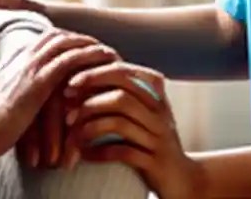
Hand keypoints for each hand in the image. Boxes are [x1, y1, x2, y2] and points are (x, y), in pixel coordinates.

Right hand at [0, 29, 117, 168]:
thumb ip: (11, 95)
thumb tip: (19, 103)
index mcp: (11, 59)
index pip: (44, 41)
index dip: (66, 43)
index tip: (84, 50)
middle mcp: (20, 57)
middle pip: (59, 36)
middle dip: (83, 41)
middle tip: (104, 49)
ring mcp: (29, 66)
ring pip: (68, 44)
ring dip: (92, 47)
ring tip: (112, 54)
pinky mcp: (38, 80)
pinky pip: (70, 60)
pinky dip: (90, 58)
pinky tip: (106, 63)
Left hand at [65, 63, 204, 198]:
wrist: (182, 177)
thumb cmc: (150, 140)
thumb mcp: (141, 112)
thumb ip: (119, 92)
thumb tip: (77, 76)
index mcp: (155, 94)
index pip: (123, 72)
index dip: (94, 75)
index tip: (69, 84)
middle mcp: (160, 113)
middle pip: (121, 96)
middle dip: (89, 101)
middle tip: (67, 112)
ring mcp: (159, 138)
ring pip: (120, 123)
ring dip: (90, 128)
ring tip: (74, 135)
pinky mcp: (155, 163)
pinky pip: (123, 152)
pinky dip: (99, 152)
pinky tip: (86, 155)